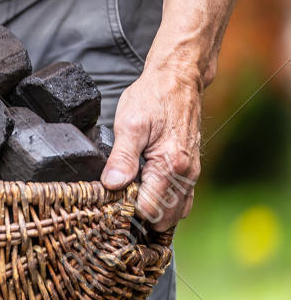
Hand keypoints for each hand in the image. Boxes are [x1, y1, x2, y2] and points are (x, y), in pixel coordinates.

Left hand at [101, 64, 201, 231]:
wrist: (177, 80)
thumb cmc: (153, 98)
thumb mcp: (130, 124)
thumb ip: (122, 157)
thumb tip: (112, 185)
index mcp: (170, 165)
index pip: (149, 210)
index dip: (127, 213)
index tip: (108, 207)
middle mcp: (186, 174)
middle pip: (164, 218)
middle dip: (140, 219)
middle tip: (114, 210)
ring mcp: (190, 173)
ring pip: (174, 211)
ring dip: (153, 215)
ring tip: (126, 206)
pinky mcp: (189, 169)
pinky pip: (180, 199)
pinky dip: (164, 206)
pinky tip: (143, 199)